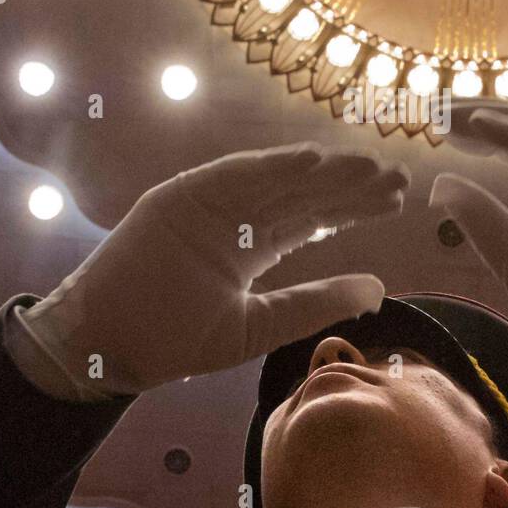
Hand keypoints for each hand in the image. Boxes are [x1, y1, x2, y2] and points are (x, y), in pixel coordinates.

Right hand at [20, 143, 409, 394]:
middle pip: (301, 194)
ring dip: (322, 171)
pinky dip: (270, 165)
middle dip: (348, 185)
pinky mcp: (180, 196)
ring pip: (276, 180)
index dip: (353, 209)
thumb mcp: (260, 324)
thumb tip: (380, 289)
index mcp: (250, 248)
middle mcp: (233, 219)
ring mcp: (207, 204)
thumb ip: (315, 303)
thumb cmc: (176, 342)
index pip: (312, 220)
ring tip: (369, 167)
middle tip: (397, 176)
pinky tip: (313, 159)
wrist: (110, 347)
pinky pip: (232, 175)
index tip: (397, 201)